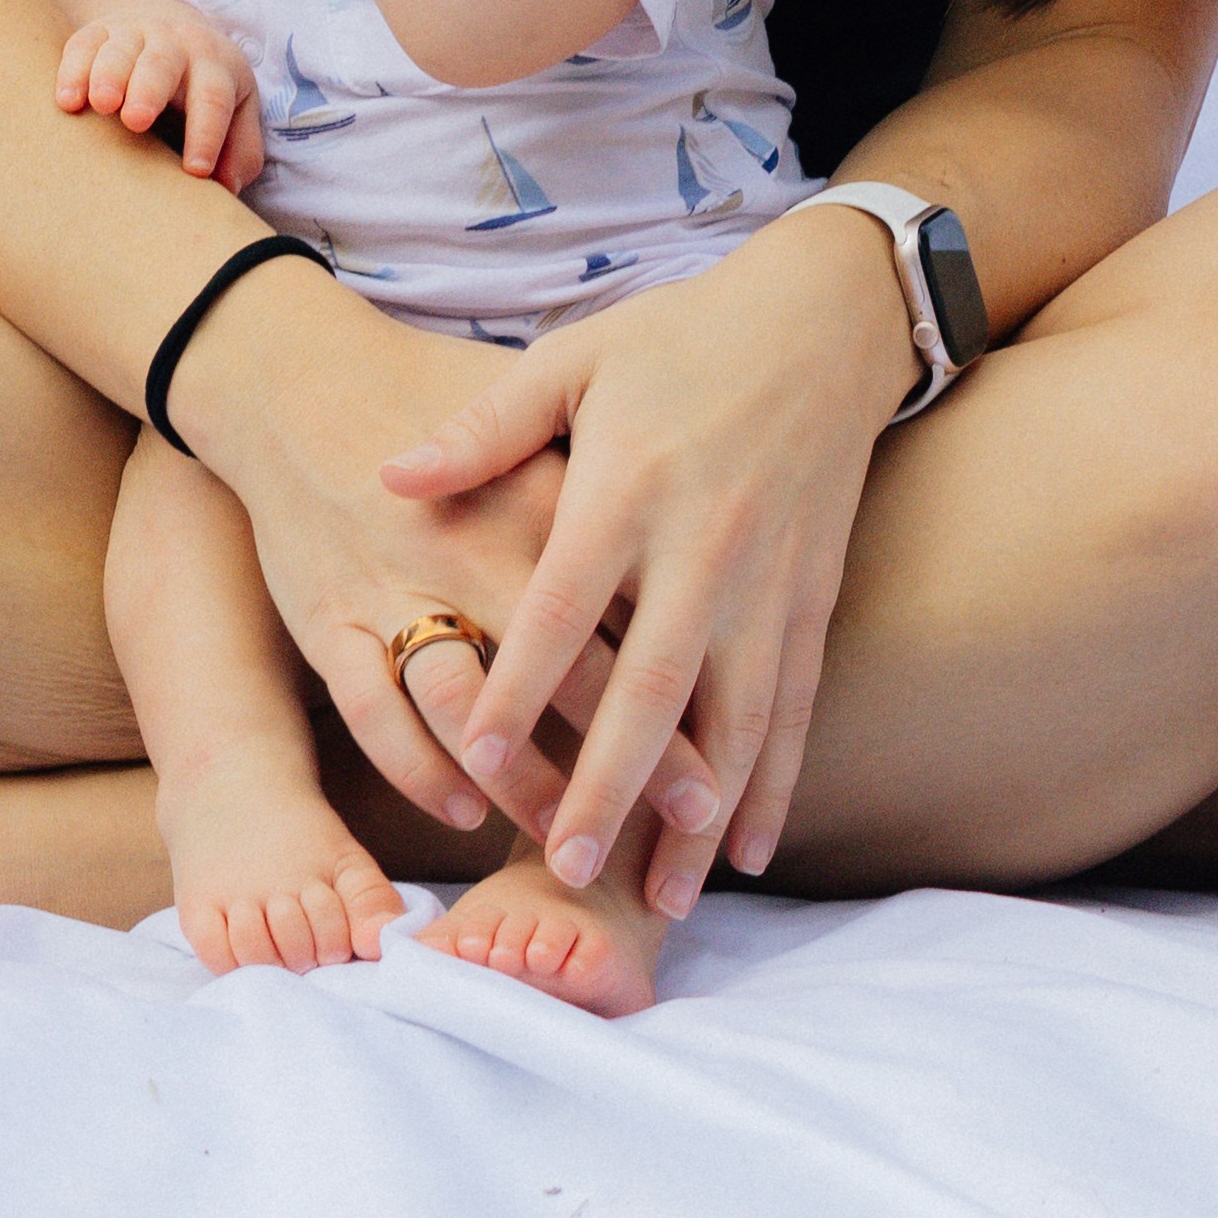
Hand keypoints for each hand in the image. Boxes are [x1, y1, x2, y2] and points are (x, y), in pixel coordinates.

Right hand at [48, 0, 269, 187]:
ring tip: (101, 105)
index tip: (195, 171)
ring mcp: (134, 34)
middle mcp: (175, 44)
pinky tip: (67, 101)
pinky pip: (83, 46)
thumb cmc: (204, 86)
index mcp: (215, 65)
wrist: (172, 25)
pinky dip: (73, 72)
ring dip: (109, 76)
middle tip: (137, 121)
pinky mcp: (97, 33)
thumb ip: (240, 149)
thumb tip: (228, 188)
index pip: (214, 98)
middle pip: (163, 64)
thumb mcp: (237, 108)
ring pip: (120, 51)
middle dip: (150, 90)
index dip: (207, 134)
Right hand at [185, 292, 715, 871]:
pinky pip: (374, 712)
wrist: (298, 376)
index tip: (743, 751)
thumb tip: (719, 518)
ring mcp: (397, 590)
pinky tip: (462, 812)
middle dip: (635, 757)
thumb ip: (620, 471)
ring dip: (524, 784)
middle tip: (690, 822)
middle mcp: (478, 550)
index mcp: (550, 496)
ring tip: (576, 845)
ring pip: (469, 708)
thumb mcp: (543, 397)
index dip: (695, 681)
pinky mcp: (330, 621)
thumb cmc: (440, 386)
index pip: (640, 605)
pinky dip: (414, 768)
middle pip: (572, 670)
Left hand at [373, 205, 912, 912]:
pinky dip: (776, 782)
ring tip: (661, 899)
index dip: (521, 682)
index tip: (473, 756)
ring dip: (699, 814)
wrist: (825, 318)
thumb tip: (392, 475)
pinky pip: (796, 704)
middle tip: (563, 869)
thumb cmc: (680, 337)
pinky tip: (747, 848)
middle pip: (654, 686)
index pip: (566, 604)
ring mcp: (769, 578)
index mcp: (631, 484)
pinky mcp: (813, 595)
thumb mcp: (575, 356)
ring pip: (736, 717)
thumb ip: (486, 427)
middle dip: (611, 786)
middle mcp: (706, 543)